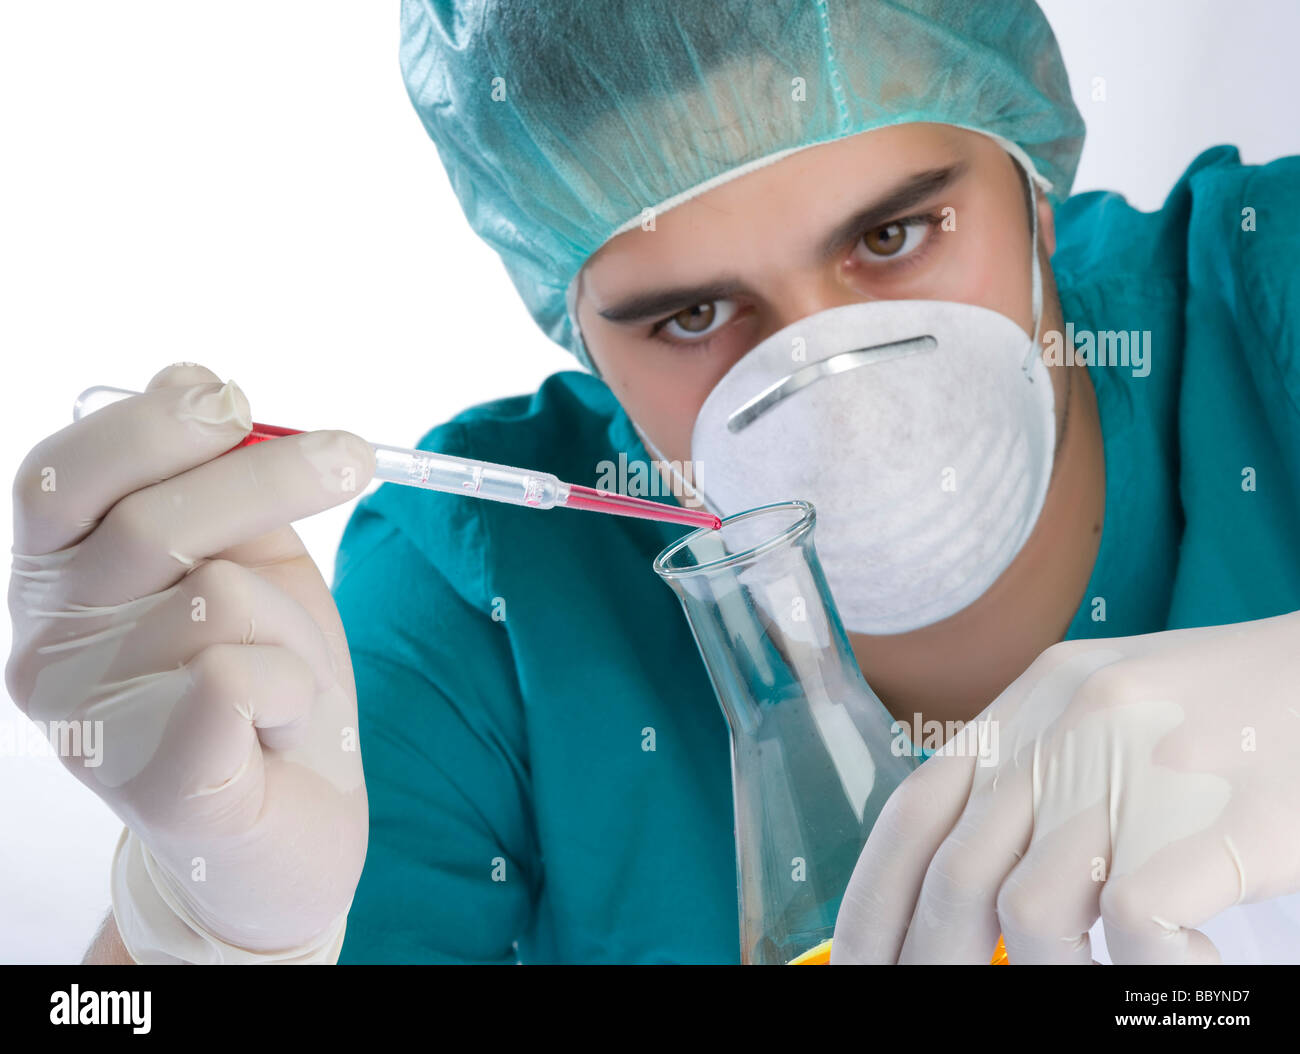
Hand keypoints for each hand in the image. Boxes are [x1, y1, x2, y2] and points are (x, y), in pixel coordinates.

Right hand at [6, 362, 375, 953]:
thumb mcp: (244, 561)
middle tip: (352, 457)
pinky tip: (277, 726)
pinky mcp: (155, 787)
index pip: (62, 475)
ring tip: (286, 674)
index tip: (235, 397)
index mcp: (59, 580)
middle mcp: (48, 647)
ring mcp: (90, 724)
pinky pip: (238, 679)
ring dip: (292, 623)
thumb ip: (213, 483)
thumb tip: (193, 379)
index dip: (151, 424)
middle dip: (267, 477)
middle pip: (146, 521)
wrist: (295, 820)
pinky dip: (292, 687)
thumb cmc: (268, 679)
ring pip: (217, 597)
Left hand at [830, 613, 1299, 963]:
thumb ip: (1038, 775)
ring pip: (1028, 904)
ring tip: (1093, 974)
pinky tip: (1180, 963)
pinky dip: (1143, 970)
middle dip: (934, 961)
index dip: (869, 904)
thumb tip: (965, 887)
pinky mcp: (1225, 816)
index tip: (855, 965)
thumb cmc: (1237, 713)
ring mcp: (1141, 762)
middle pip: (956, 871)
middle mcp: (1071, 718)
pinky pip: (1133, 920)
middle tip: (946, 1003)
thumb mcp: (1113, 714)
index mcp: (1037, 693)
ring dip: (1048, 969)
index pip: (915, 810)